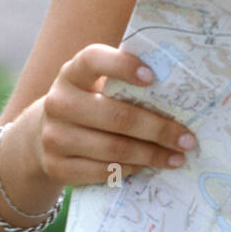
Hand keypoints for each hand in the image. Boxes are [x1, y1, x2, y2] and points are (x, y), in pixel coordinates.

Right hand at [34, 43, 196, 185]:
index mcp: (72, 72)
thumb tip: (178, 92)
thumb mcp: (96, 85)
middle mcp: (59, 102)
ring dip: (151, 154)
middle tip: (187, 139)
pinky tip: (148, 166)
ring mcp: (54, 137)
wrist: (43, 134)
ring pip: (113, 148)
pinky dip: (130, 169)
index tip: (153, 77)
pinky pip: (102, 171)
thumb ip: (125, 84)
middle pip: (116, 116)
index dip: (123, 66)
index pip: (94, 60)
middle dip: (158, 129)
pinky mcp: (56, 167)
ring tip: (177, 157)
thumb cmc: (88, 102)